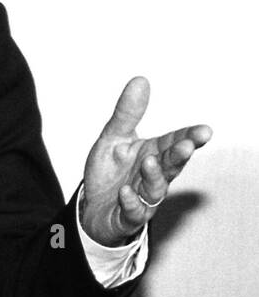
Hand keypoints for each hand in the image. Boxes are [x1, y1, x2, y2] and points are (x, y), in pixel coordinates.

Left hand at [80, 77, 211, 245]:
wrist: (92, 208)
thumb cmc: (110, 173)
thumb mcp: (113, 139)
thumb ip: (127, 113)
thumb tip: (140, 79)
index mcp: (152, 154)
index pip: (174, 143)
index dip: (189, 137)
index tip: (204, 130)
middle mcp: (152, 176)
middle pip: (170, 165)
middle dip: (179, 156)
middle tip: (188, 145)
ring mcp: (142, 198)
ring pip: (155, 189)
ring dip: (154, 176)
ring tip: (150, 161)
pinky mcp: (127, 216)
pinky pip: (133, 212)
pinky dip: (131, 202)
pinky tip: (126, 192)